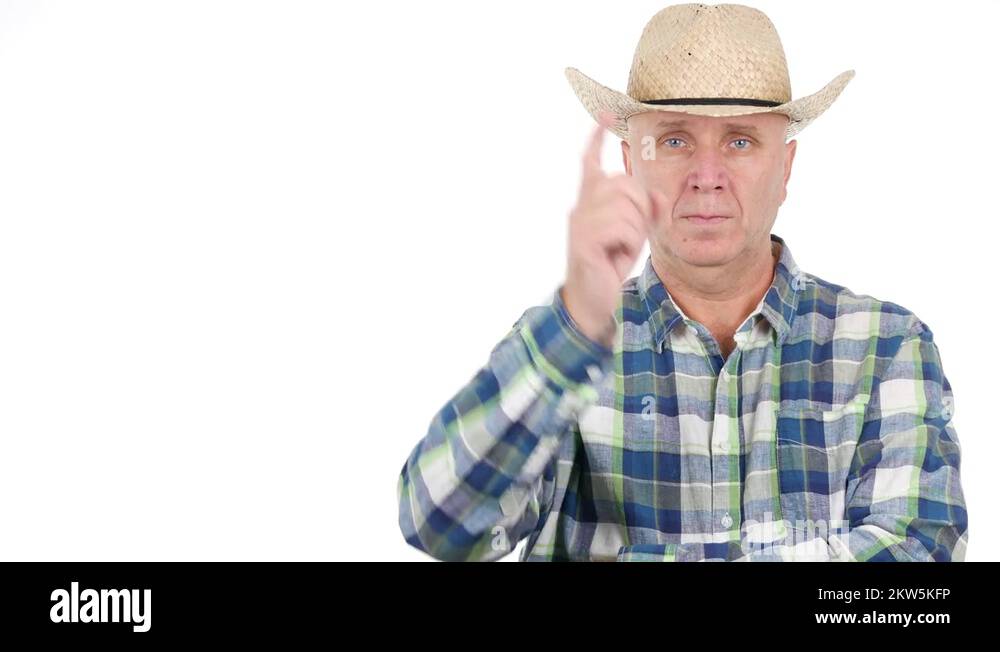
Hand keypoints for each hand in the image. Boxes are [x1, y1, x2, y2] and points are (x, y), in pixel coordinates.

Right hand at [562, 112, 665, 346]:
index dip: (597, 137)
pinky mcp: (584, 240)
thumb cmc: (609, 265)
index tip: (605, 114)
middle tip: (631, 235)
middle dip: (640, 207)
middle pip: (624, 183)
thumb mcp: (634, 234)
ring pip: (626, 205)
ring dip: (635, 229)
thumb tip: (660, 197)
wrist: (590, 302)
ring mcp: (580, 222)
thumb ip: (646, 212)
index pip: (590, 161)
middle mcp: (581, 207)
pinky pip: (621, 226)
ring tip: (622, 248)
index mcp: (590, 202)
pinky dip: (628, 243)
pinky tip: (616, 256)